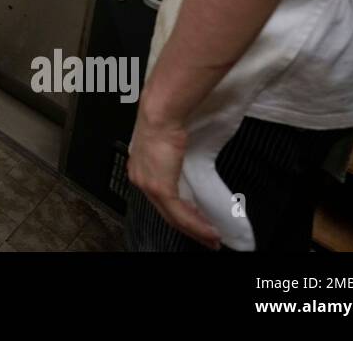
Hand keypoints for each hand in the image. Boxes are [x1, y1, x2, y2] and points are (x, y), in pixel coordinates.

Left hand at [128, 107, 221, 249]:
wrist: (160, 112)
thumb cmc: (164, 118)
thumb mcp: (166, 141)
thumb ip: (170, 155)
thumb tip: (181, 158)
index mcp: (140, 169)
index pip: (159, 199)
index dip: (178, 213)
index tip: (194, 221)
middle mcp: (141, 180)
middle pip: (166, 213)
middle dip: (189, 228)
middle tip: (207, 238)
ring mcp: (149, 185)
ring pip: (174, 217)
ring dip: (196, 230)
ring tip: (212, 239)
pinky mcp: (160, 188)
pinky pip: (180, 213)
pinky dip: (196, 224)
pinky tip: (209, 231)